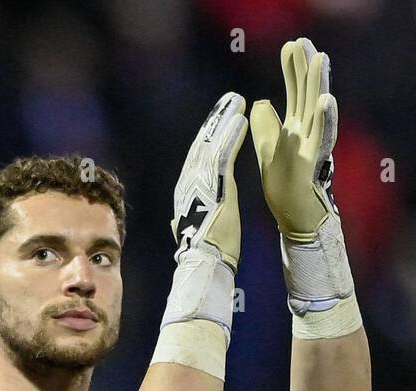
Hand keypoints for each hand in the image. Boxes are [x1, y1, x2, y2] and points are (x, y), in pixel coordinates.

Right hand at [171, 91, 248, 270]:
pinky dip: (231, 135)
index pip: (197, 160)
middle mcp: (189, 183)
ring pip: (212, 144)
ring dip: (224, 120)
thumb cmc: (204, 254)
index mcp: (186, 194)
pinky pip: (223, 154)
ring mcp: (201, 183)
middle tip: (228, 100)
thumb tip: (176, 222)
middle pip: (202, 145)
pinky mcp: (215, 185)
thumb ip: (184, 222)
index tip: (218, 121)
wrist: (204, 265)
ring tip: (236, 101)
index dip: (207, 138)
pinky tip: (239, 118)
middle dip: (215, 121)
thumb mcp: (193, 232)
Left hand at [250, 37, 337, 242]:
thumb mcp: (269, 152)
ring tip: (320, 60)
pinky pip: (321, 139)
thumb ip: (266, 127)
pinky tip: (326, 100)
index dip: (292, 71)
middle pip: (306, 96)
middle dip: (305, 69)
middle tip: (303, 41)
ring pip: (317, 112)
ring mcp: (313, 149)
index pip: (294, 94)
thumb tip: (261, 102)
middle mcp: (308, 135)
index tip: (290, 45)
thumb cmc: (284, 189)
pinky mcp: (313, 165)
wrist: (294, 220)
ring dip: (319, 85)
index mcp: (295, 130)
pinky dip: (325, 120)